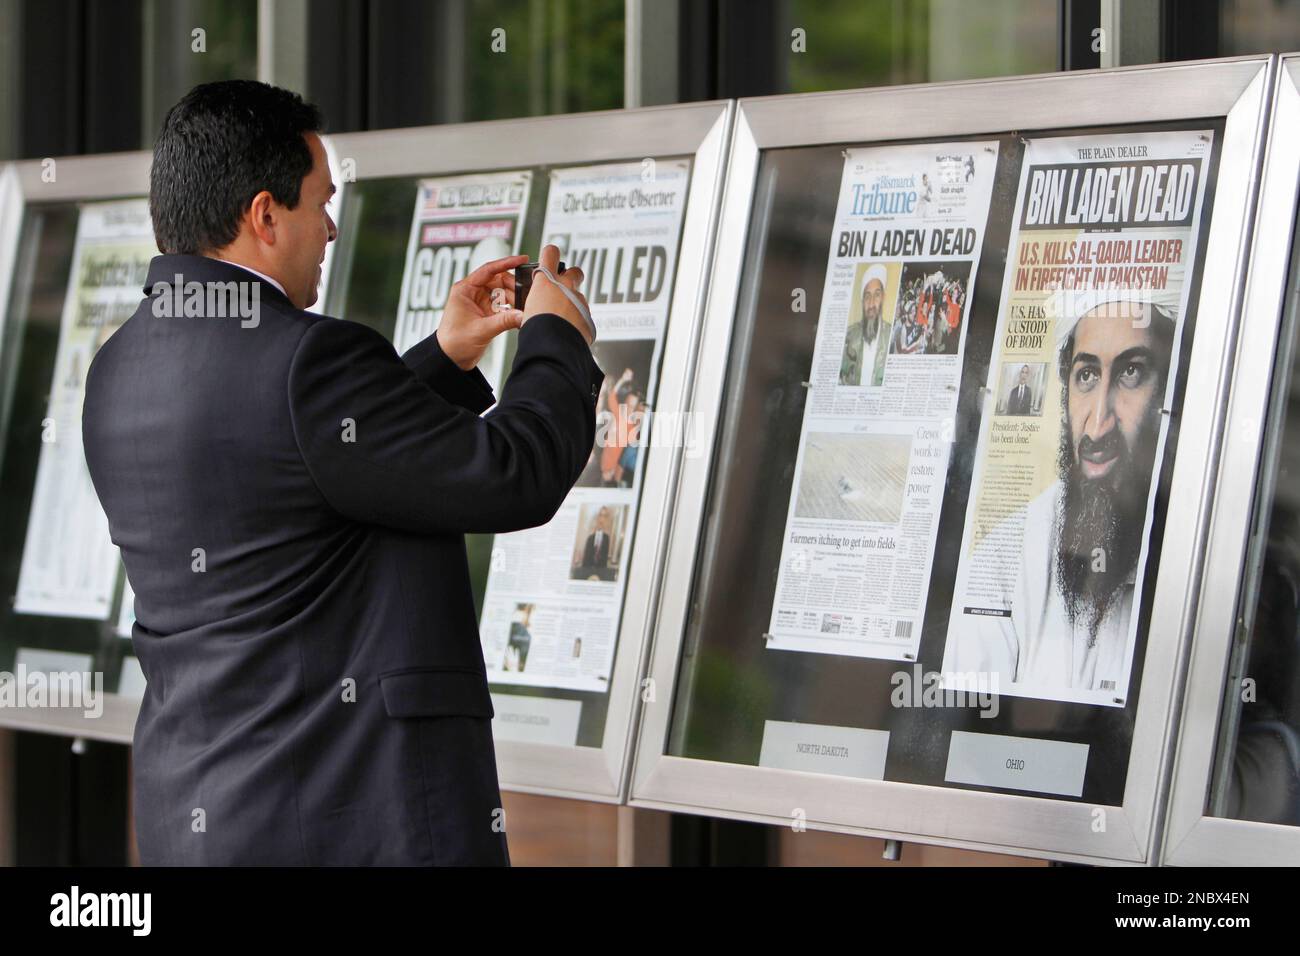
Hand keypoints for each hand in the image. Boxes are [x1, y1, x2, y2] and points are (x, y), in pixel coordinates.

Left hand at [435, 253, 528, 370]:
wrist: (450, 359)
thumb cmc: (454, 342)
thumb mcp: (481, 330)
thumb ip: (504, 322)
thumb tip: (524, 315)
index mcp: (465, 289)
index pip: (488, 270)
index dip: (506, 263)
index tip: (522, 259)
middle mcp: (472, 293)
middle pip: (499, 281)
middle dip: (513, 288)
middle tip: (525, 296)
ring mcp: (480, 303)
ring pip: (502, 294)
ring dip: (513, 300)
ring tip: (522, 309)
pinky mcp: (486, 314)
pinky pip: (503, 306)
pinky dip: (511, 310)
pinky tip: (518, 316)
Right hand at [524, 244, 592, 344]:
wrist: (553, 346)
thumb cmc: (536, 328)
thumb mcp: (527, 308)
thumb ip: (536, 300)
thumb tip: (538, 304)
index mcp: (547, 281)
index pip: (551, 253)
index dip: (550, 254)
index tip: (550, 256)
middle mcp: (567, 287)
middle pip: (575, 272)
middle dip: (571, 278)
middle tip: (562, 288)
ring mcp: (580, 301)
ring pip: (579, 297)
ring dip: (572, 305)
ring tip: (561, 320)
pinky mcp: (588, 317)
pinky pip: (583, 315)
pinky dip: (577, 321)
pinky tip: (567, 331)